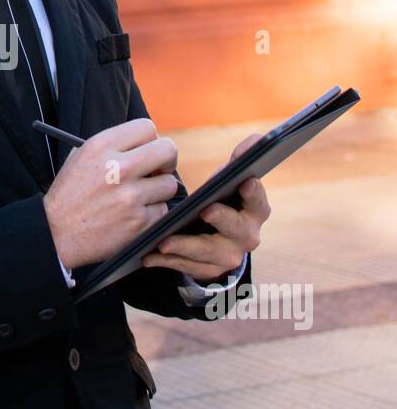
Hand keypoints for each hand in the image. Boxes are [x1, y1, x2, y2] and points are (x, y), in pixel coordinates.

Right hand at [43, 118, 179, 270]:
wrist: (56, 234)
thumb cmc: (69, 195)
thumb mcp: (80, 158)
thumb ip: (112, 147)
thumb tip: (143, 143)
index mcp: (102, 146)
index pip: (147, 128)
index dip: (151, 139)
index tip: (148, 149)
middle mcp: (118, 168)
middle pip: (168, 150)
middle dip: (167, 160)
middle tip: (160, 169)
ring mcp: (131, 196)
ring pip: (169, 184)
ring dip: (158, 191)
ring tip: (139, 198)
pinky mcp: (139, 222)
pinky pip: (163, 210)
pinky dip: (152, 214)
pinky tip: (133, 216)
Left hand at [141, 133, 271, 280]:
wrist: (215, 240)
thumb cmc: (221, 202)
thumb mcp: (228, 184)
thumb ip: (239, 162)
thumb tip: (258, 138)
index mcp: (255, 212)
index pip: (259, 201)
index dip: (254, 193)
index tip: (246, 181)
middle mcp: (247, 237)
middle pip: (236, 229)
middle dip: (221, 219)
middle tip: (205, 210)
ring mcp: (227, 257)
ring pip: (207, 253)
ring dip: (185, 246)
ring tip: (163, 240)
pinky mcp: (206, 270)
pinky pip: (186, 267)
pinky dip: (166, 261)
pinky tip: (148, 255)